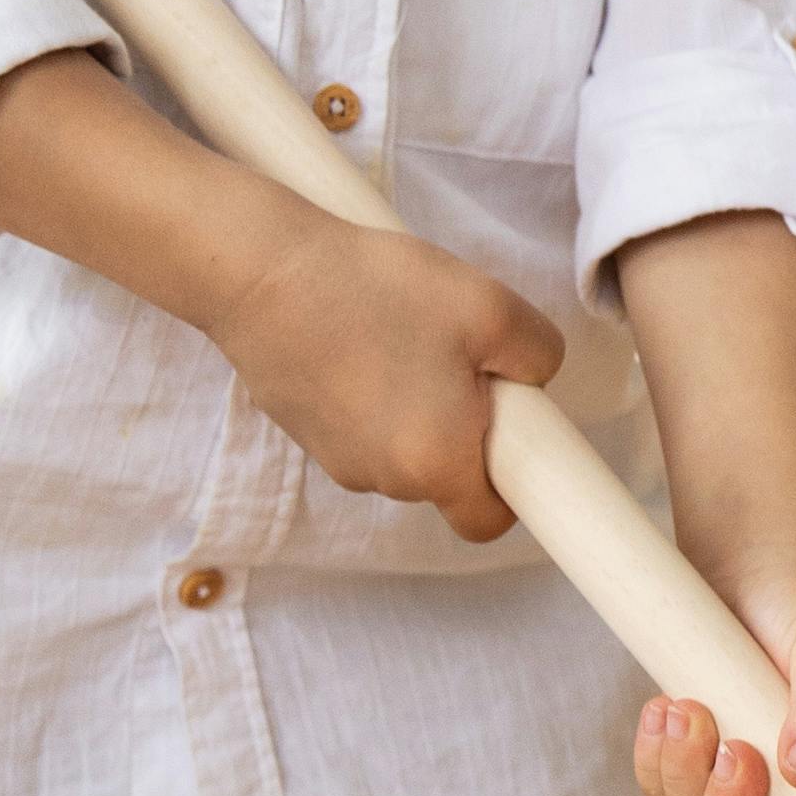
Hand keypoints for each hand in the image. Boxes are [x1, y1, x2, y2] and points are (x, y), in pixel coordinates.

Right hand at [212, 215, 567, 543]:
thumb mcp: (489, 307)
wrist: (258, 273)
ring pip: (402, 448)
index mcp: (434, 465)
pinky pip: (362, 425)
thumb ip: (537, 355)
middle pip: (445, 475)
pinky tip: (362, 336)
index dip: (511, 487)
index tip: (511, 436)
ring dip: (416, 405)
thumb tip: (535, 379)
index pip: (488, 522)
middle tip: (457, 354)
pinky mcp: (304, 429)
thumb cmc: (372, 290)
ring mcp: (336, 458)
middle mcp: (382, 479)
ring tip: (401, 334)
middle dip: (463, 426)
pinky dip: (372, 394)